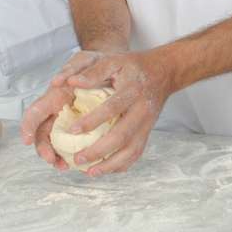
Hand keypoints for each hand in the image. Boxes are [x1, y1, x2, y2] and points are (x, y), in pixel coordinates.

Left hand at [22, 50, 171, 175]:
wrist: (162, 72)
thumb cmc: (132, 66)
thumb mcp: (113, 60)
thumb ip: (92, 71)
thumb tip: (68, 82)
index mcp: (132, 90)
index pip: (112, 107)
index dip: (92, 120)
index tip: (72, 131)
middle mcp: (142, 109)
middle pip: (122, 135)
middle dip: (99, 150)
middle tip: (78, 158)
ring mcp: (147, 124)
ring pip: (131, 150)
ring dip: (110, 164)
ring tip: (90, 171)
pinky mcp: (147, 132)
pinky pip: (136, 153)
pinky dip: (121, 165)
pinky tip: (104, 169)